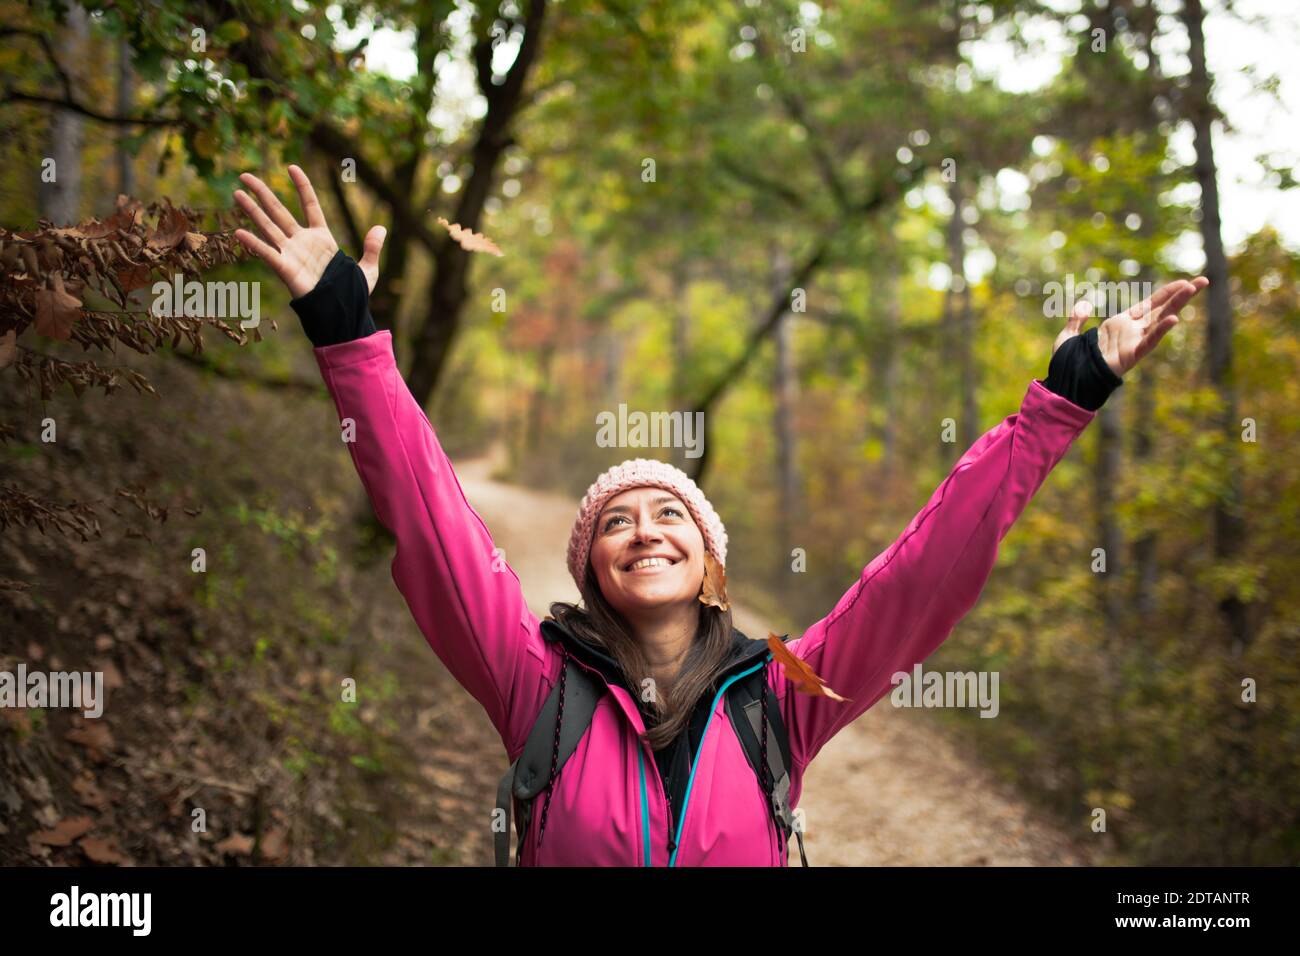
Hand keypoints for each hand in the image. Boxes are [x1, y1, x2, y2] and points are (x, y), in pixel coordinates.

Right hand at [232, 164, 385, 297]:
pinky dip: (254, 244)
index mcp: (322, 238)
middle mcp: (302, 242)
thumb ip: (372, 248)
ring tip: (236, 192)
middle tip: (244, 175)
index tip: (292, 167)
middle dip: (262, 193)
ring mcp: (291, 253)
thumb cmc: (351, 294)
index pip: (310, 205)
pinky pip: (267, 253)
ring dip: (252, 211)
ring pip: (268, 226)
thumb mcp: (368, 270)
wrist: (341, 315)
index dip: (302, 186)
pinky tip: (239, 233)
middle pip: (279, 211)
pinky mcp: (285, 269)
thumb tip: (381, 228)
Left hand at [1052, 276, 1208, 376]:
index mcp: (1119, 324)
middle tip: (1203, 280)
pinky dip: (1160, 331)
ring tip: (1193, 288)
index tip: (1182, 282)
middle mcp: (1130, 332)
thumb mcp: (1069, 336)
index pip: (1148, 305)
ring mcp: (1132, 343)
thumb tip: (1084, 304)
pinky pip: (1148, 343)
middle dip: (1181, 295)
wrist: (1066, 385)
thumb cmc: (1068, 364)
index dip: (1165, 293)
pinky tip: (1174, 319)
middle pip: (1161, 309)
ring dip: (1177, 305)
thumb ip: (1076, 320)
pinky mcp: (1131, 355)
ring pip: (1159, 321)